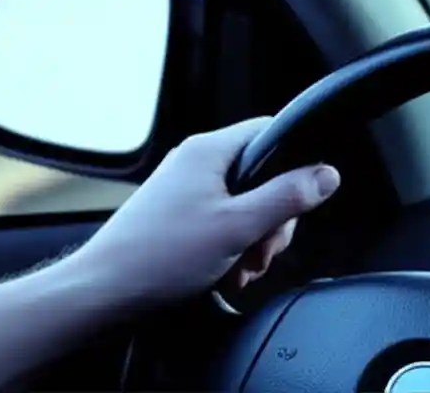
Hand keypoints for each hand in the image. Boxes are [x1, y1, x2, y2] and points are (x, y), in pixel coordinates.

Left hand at [73, 117, 340, 307]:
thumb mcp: (239, 226)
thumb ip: (288, 197)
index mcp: (209, 151)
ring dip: (255, 240)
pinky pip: (224, 223)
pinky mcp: (178, 219)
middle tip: (263, 250)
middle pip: (264, 176)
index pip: (271, 132)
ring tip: (241, 269)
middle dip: (274, 218)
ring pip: (247, 205)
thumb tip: (328, 174)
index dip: (295, 163)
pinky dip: (234, 248)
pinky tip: (227, 273)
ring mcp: (185, 192)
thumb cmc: (159, 258)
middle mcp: (196, 164)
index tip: (301, 199)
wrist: (100, 296)